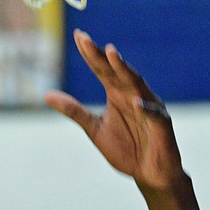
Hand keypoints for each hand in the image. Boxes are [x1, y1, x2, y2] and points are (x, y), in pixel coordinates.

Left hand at [45, 30, 185, 191]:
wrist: (150, 174)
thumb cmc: (126, 149)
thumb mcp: (94, 129)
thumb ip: (74, 111)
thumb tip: (46, 95)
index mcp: (117, 94)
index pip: (102, 69)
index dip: (90, 54)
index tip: (78, 35)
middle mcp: (133, 94)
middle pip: (116, 71)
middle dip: (102, 55)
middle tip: (86, 40)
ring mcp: (149, 108)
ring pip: (136, 85)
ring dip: (124, 70)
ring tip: (111, 55)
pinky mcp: (162, 125)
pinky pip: (153, 115)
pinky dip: (146, 109)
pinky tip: (136, 102)